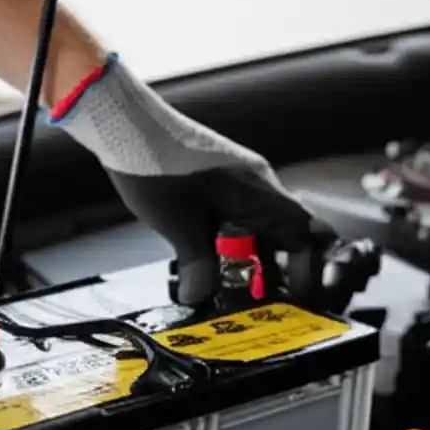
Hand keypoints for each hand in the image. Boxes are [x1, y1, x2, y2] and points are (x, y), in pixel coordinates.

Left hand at [53, 54, 328, 304]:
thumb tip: (200, 299)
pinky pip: (232, 219)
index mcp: (262, 193)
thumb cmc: (157, 168)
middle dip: (267, 270)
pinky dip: (223, 245)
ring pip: (253, 230)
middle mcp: (257, 187)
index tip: (291, 296)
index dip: (304, 267)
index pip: (304, 233)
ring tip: (224, 289)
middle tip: (252, 302)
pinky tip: (201, 263)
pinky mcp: (214, 183)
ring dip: (241, 259)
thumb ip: (198, 265)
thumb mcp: (179, 225)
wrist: (125, 127)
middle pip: (279, 236)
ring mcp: (236, 183)